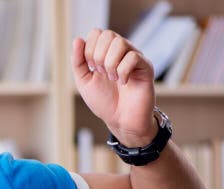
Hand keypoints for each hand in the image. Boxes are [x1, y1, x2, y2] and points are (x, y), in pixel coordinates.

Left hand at [73, 29, 156, 146]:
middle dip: (98, 56)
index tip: (92, 68)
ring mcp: (134, 58)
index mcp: (106, 53)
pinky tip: (124, 83)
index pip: (97, 33)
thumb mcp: (84, 82)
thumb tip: (77, 39)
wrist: (120, 120)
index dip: (90, 49)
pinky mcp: (145, 67)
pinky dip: (123, 72)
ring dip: (110, 64)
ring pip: (120, 43)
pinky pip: (133, 57)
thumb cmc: (104, 102)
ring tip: (112, 79)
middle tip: (101, 73)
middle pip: (108, 35)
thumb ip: (78, 62)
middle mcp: (121, 52)